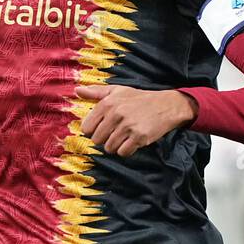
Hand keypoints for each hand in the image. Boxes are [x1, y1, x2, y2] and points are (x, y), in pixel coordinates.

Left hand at [77, 84, 196, 156]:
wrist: (166, 105)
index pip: (86, 128)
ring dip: (116, 146)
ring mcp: (127, 126)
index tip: (104, 128)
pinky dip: (127, 150)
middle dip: (105, 139)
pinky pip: (123, 152)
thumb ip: (96, 92)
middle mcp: (116, 114)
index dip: (94, 131)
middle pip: (97, 140)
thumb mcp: (117, 91)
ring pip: (109, 148)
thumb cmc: (139, 98)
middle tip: (117, 133)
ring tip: (126, 136)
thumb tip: (77, 91)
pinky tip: (133, 141)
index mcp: (107, 103)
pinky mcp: (139, 137)